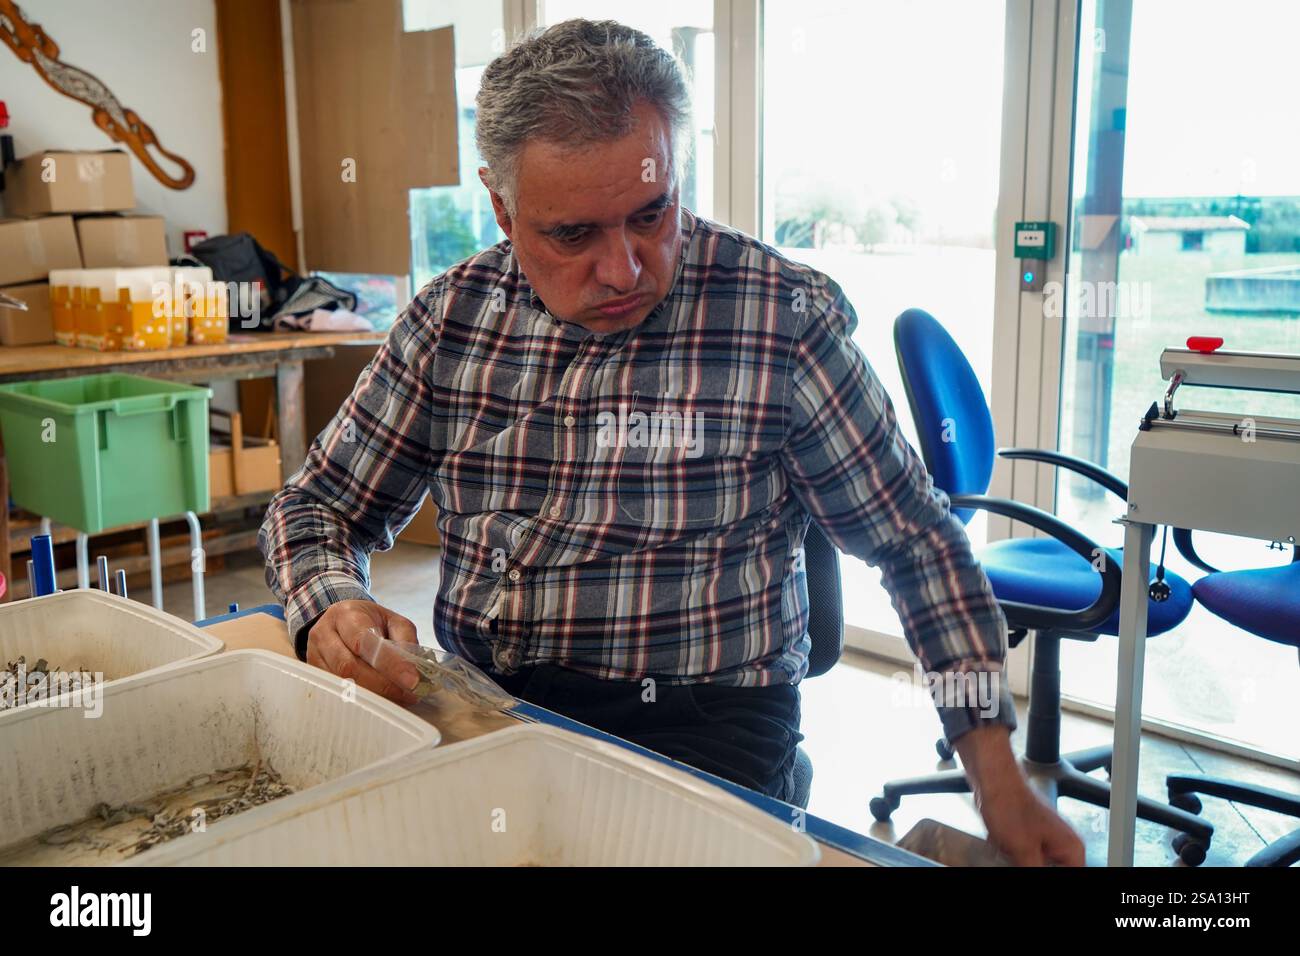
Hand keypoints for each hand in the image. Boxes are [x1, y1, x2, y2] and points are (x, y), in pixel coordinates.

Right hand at [305, 599, 420, 704]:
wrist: (341, 620)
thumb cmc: (370, 621)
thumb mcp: (392, 620)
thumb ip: (405, 639)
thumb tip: (413, 668)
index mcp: (346, 614)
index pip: (364, 641)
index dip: (389, 663)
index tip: (412, 680)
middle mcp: (324, 634)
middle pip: (349, 667)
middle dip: (382, 685)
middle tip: (408, 694)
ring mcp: (314, 655)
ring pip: (340, 682)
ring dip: (372, 695)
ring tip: (398, 699)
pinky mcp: (314, 673)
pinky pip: (334, 691)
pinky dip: (359, 699)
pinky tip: (379, 701)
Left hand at [954, 725, 1084, 865]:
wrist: (991, 778)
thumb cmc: (1010, 804)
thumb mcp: (1024, 852)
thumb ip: (1035, 872)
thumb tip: (1035, 871)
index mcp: (1072, 848)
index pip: (1071, 874)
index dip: (1048, 872)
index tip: (1031, 863)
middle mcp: (1062, 841)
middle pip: (1048, 868)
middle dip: (1026, 862)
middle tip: (1016, 851)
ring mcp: (1044, 834)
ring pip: (1030, 861)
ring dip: (1014, 855)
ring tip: (1005, 841)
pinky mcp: (1027, 829)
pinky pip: (1018, 849)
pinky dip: (1007, 845)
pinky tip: (999, 835)